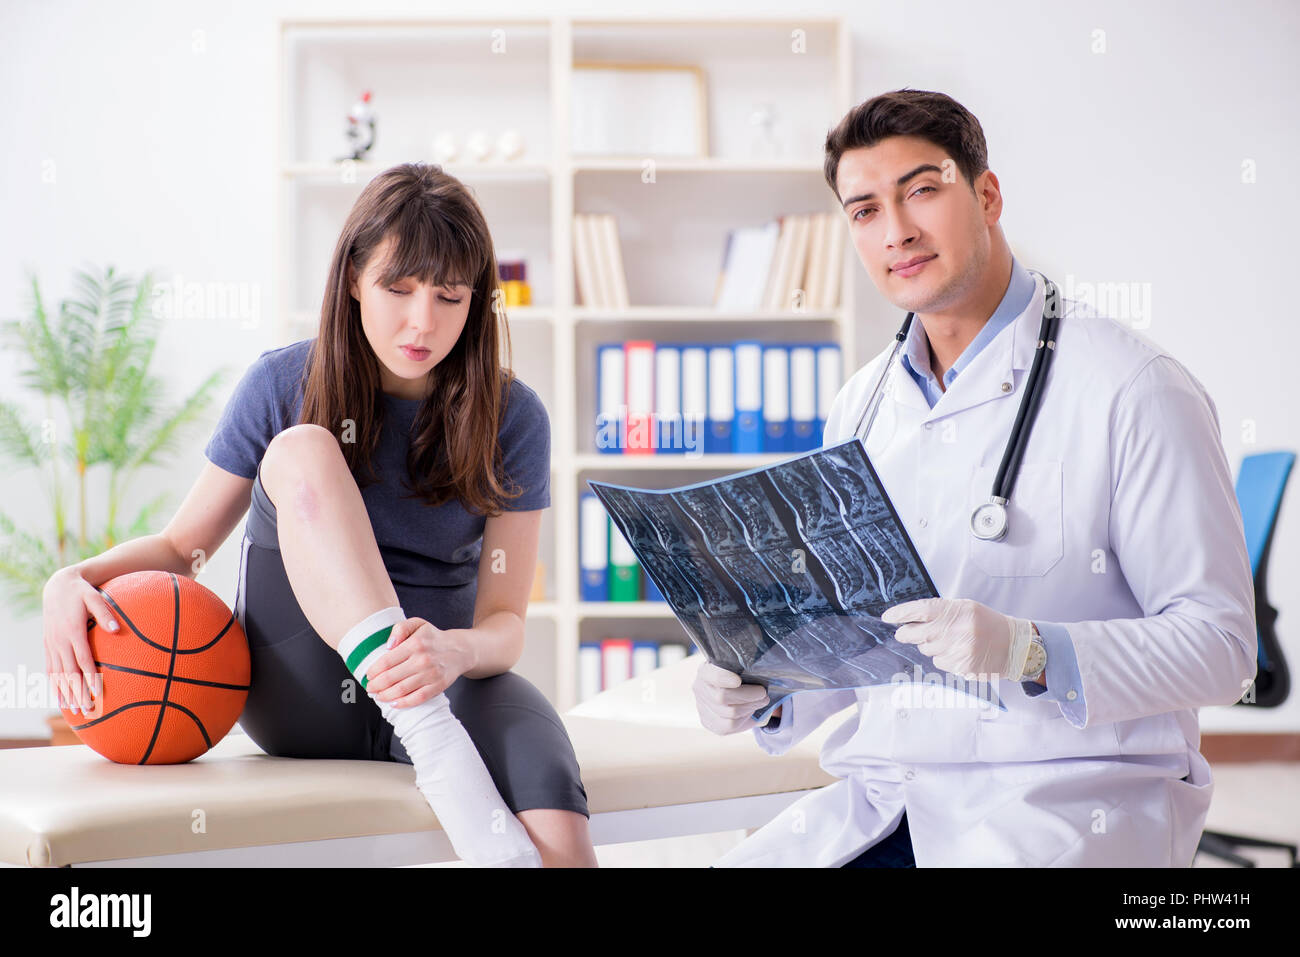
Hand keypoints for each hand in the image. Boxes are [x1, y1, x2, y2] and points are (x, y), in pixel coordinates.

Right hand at [42, 566, 118, 715]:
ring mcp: (52, 643)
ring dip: (65, 692)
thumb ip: (105, 614)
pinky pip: (50, 667)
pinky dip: (54, 683)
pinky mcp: (48, 644)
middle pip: (70, 672)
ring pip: (57, 673)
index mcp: (73, 632)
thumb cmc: (81, 591)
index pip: (83, 660)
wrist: (58, 585)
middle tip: (89, 710)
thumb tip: (118, 630)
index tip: (98, 693)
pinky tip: (60, 696)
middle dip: (79, 692)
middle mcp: (60, 641)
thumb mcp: (95, 597)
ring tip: (74, 709)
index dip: (90, 677)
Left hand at [363, 617, 475, 707]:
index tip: (368, 675)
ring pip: (402, 690)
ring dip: (386, 695)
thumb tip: (388, 646)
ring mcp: (431, 674)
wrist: (459, 650)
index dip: (373, 671)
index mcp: (415, 644)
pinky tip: (394, 703)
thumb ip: (400, 629)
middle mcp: (423, 659)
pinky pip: (418, 698)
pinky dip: (404, 703)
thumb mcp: (417, 624)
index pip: (386, 661)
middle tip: (370, 688)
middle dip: (376, 685)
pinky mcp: (438, 686)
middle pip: (391, 678)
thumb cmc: (433, 638)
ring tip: (378, 696)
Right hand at [692, 660, 770, 734]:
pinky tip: (749, 712)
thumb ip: (745, 668)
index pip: (712, 676)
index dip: (725, 678)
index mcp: (705, 671)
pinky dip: (743, 719)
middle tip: (763, 693)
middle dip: (748, 696)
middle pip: (722, 697)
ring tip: (760, 702)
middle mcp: (699, 688)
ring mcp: (701, 707)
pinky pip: (728, 726)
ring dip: (749, 707)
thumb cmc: (737, 674)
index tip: (738, 680)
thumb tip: (761, 675)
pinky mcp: (707, 722)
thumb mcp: (739, 666)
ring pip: (729, 714)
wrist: (730, 689)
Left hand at [881, 597, 1034, 681]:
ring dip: (930, 646)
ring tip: (949, 640)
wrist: (1013, 645)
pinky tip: (957, 652)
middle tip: (903, 633)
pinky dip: (942, 658)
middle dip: (906, 634)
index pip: (920, 610)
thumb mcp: (965, 608)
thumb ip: (939, 611)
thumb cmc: (986, 623)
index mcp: (956, 611)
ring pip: (926, 650)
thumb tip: (908, 619)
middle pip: (915, 634)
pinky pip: (938, 663)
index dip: (900, 614)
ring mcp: (958, 650)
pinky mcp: (961, 667)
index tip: (887, 618)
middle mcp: (956, 630)